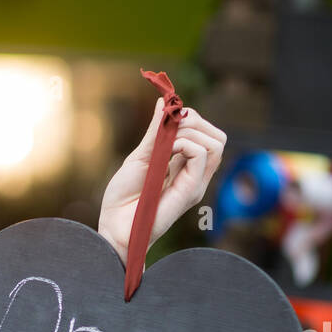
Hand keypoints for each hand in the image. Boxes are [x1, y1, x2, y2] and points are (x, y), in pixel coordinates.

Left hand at [97, 99, 226, 265]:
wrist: (114, 228)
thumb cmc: (123, 199)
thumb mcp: (140, 156)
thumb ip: (156, 132)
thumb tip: (165, 103)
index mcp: (184, 166)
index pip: (206, 133)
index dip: (190, 118)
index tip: (166, 119)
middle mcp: (194, 175)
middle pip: (217, 137)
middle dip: (195, 121)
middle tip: (168, 127)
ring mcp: (194, 183)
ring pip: (216, 143)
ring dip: (189, 131)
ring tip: (165, 142)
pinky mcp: (190, 191)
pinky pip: (202, 155)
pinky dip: (184, 143)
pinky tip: (165, 152)